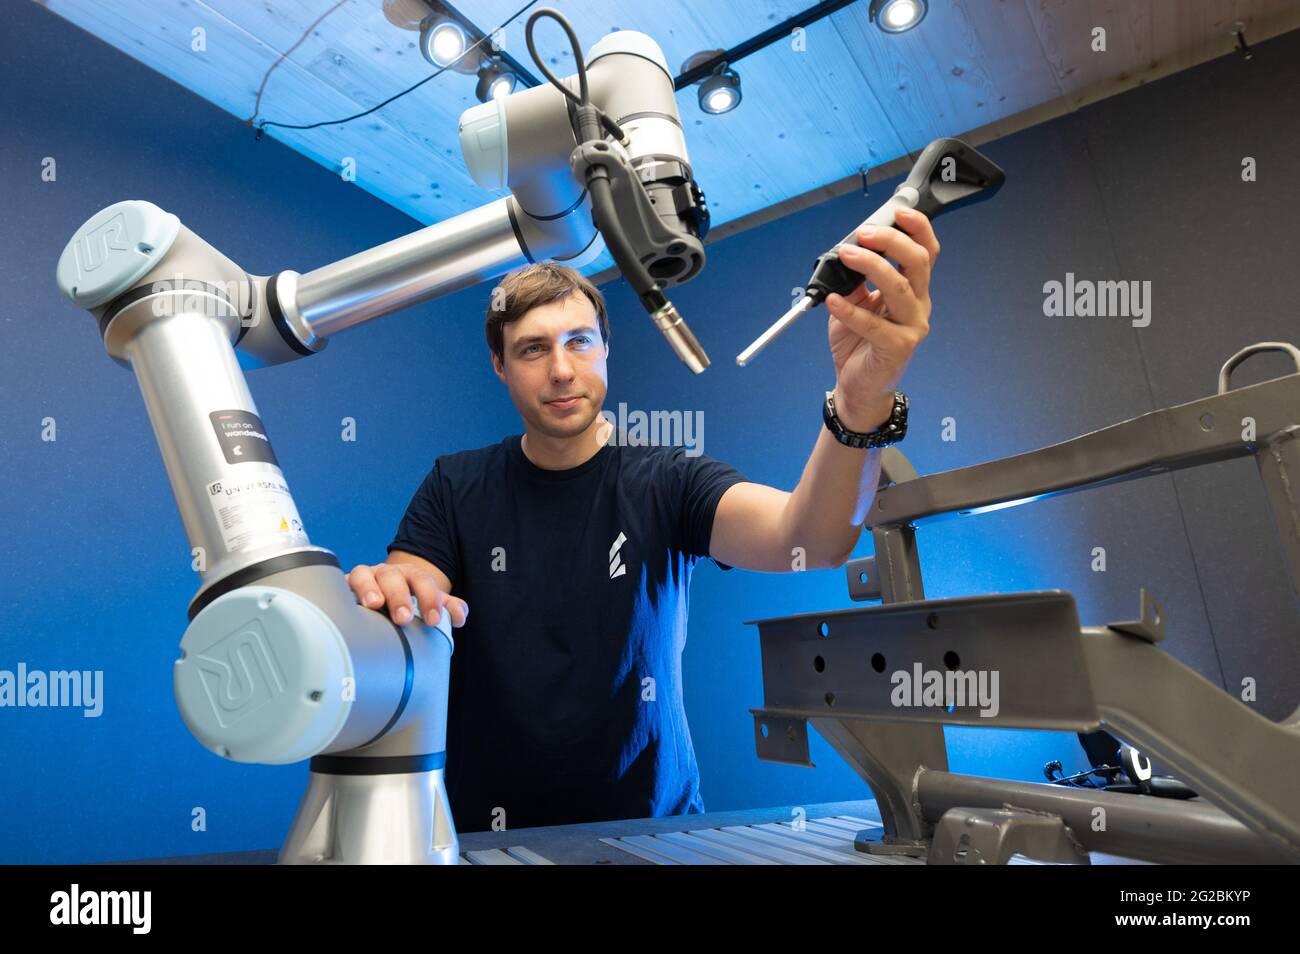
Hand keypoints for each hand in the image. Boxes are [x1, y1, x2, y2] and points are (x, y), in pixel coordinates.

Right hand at [345, 562, 468, 627]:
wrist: (379, 596)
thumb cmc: (407, 603)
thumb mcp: (428, 603)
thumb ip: (447, 607)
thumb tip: (459, 616)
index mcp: (411, 576)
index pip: (422, 580)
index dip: (430, 598)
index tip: (433, 620)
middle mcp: (387, 574)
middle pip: (394, 577)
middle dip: (400, 596)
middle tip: (403, 619)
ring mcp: (364, 578)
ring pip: (364, 575)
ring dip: (370, 588)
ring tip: (374, 605)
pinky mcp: (343, 586)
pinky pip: (340, 583)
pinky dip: (342, 589)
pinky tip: (345, 603)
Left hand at [824, 207, 938, 430]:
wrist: (857, 386)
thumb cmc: (858, 344)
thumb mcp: (855, 302)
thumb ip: (855, 279)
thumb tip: (845, 252)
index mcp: (913, 290)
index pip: (926, 251)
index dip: (916, 228)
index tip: (896, 211)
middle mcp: (918, 305)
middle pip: (918, 262)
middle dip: (891, 241)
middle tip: (864, 234)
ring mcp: (912, 327)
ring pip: (900, 288)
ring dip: (872, 266)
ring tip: (846, 256)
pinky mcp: (898, 348)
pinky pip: (874, 325)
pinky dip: (851, 311)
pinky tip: (834, 300)